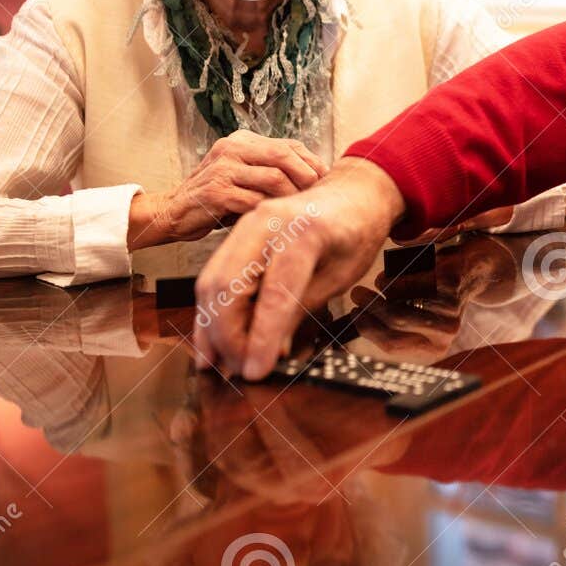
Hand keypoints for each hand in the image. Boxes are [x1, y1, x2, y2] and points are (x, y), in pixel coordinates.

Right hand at [129, 130, 328, 248]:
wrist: (173, 213)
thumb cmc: (218, 199)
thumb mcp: (245, 177)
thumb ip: (271, 170)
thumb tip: (318, 176)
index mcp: (242, 141)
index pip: (288, 145)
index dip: (312, 162)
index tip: (326, 180)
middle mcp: (231, 149)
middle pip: (283, 155)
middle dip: (307, 175)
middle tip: (317, 195)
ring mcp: (222, 169)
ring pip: (273, 178)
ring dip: (291, 196)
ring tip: (298, 210)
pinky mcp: (215, 192)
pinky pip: (254, 201)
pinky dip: (269, 211)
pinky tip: (275, 220)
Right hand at [193, 158, 406, 378]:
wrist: (353, 194)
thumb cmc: (355, 232)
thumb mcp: (340, 276)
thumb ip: (301, 309)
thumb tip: (273, 352)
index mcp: (304, 232)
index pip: (275, 294)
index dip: (262, 337)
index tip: (256, 371)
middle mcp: (267, 223)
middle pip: (229, 285)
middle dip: (226, 335)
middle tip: (236, 370)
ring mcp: (247, 224)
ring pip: (212, 281)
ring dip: (210, 326)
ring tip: (217, 363)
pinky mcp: (237, 233)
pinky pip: (214, 274)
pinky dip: (211, 308)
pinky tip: (212, 338)